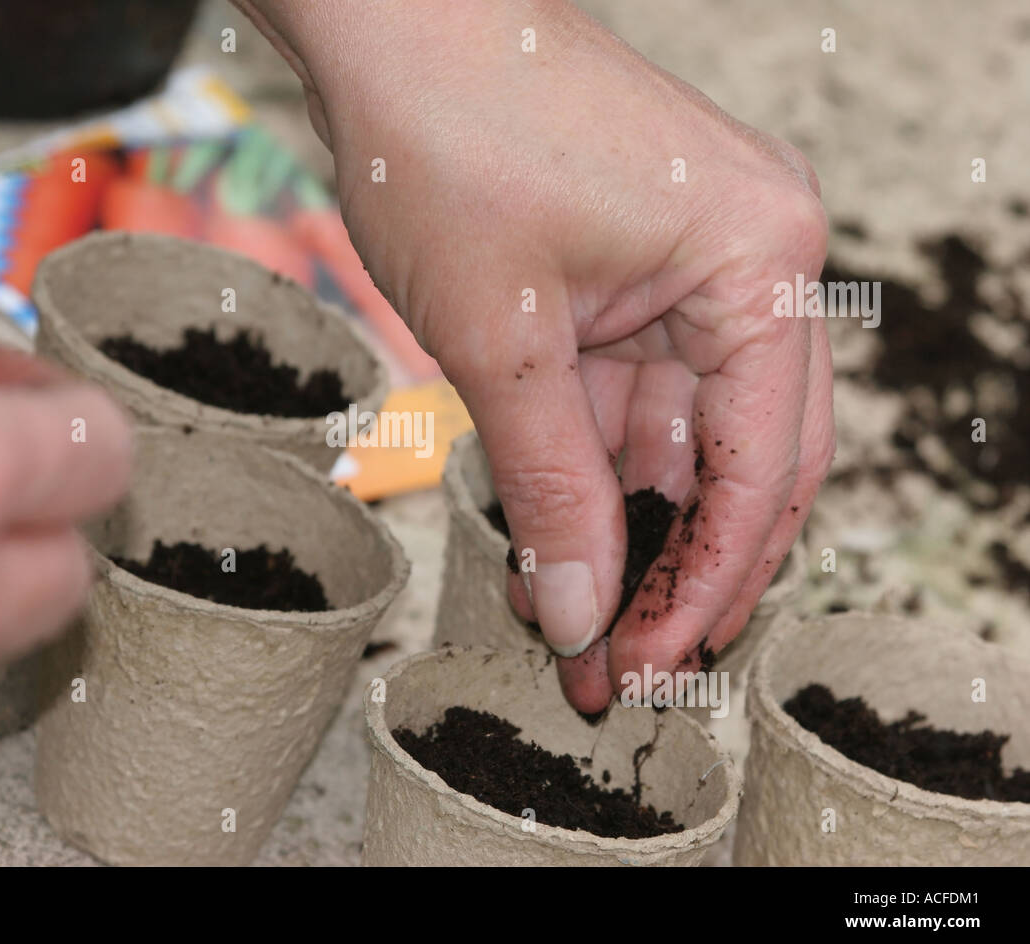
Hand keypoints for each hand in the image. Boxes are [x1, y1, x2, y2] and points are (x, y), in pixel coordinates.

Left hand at [241, 0, 833, 710]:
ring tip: (573, 625)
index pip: (761, 470)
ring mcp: (696, 266)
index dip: (705, 585)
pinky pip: (630, 394)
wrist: (391, 23)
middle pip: (745, 462)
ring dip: (626, 527)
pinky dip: (591, 465)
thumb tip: (577, 615)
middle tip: (624, 669)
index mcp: (761, 264)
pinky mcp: (635, 271)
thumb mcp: (501, 341)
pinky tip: (555, 540)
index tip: (649, 668)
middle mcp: (754, 264)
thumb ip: (549, 485)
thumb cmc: (449, 137)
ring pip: (680, 437)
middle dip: (680, 570)